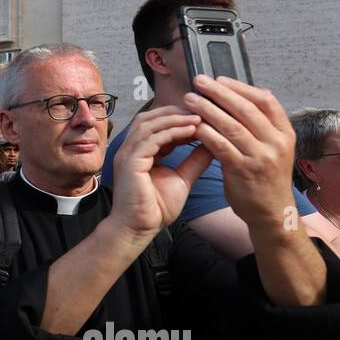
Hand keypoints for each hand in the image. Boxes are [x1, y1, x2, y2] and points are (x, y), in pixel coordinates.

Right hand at [108, 105, 209, 238]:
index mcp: (140, 152)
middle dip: (175, 111)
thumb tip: (212, 143)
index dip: (178, 117)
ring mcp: (127, 154)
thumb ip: (194, 160)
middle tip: (200, 109)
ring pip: (149, 124)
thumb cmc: (156, 208)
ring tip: (198, 117)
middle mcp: (131, 149)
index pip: (157, 125)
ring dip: (174, 118)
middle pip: (150, 117)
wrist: (139, 229)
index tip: (202, 116)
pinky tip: (190, 130)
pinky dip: (171, 131)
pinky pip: (150, 139)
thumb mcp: (182, 179)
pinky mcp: (130, 162)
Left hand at [183, 76, 297, 230]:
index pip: (266, 100)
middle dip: (220, 92)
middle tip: (199, 81)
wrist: (271, 213)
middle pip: (247, 109)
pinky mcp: (244, 171)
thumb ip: (258, 127)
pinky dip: (206, 133)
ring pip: (232, 126)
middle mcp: (277, 142)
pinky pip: (222, 146)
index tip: (220, 79)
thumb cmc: (265, 177)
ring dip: (208, 110)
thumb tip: (234, 99)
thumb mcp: (272, 148)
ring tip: (190, 99)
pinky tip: (193, 125)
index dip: (241, 87)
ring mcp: (262, 157)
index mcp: (284, 133)